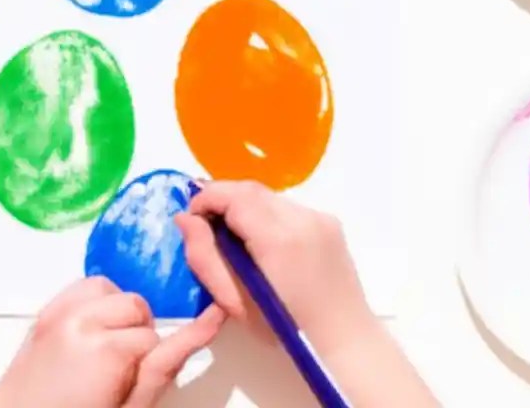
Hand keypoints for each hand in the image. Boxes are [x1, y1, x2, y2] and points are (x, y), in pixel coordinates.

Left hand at [0, 276, 224, 407]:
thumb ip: (163, 367)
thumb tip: (206, 324)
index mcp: (104, 349)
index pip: (155, 338)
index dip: (151, 363)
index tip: (136, 383)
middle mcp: (80, 320)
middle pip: (136, 306)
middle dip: (137, 335)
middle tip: (123, 371)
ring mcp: (58, 311)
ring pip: (112, 291)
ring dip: (117, 314)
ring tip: (109, 349)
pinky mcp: (46, 310)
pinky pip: (83, 287)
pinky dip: (95, 303)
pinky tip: (93, 332)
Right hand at [175, 181, 373, 354]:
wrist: (344, 340)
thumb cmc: (286, 329)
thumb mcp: (234, 302)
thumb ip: (204, 257)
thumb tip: (185, 218)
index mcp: (279, 239)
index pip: (235, 195)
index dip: (206, 197)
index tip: (191, 217)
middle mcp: (303, 218)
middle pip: (252, 190)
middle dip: (222, 199)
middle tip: (205, 225)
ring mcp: (321, 218)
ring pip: (270, 197)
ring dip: (245, 208)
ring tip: (233, 238)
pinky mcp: (330, 224)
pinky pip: (288, 208)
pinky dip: (267, 216)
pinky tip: (264, 244)